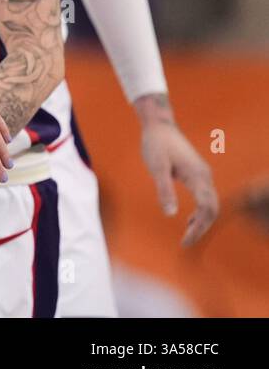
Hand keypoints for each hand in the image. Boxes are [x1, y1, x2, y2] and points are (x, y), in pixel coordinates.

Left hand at [136, 95, 218, 246]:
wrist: (159, 125)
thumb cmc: (156, 144)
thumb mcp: (156, 168)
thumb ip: (164, 190)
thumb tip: (170, 214)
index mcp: (197, 176)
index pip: (207, 208)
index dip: (199, 228)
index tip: (185, 241)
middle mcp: (205, 176)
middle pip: (212, 209)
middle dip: (201, 228)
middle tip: (185, 243)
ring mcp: (203, 174)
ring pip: (210, 204)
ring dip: (202, 221)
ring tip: (187, 235)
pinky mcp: (197, 173)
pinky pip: (205, 197)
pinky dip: (201, 212)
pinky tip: (190, 220)